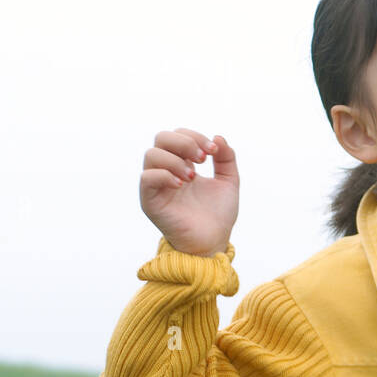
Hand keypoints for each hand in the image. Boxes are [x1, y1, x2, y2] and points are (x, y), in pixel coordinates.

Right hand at [140, 128, 239, 256]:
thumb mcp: (229, 181)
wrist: (213, 241)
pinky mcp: (150, 201)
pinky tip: (183, 185)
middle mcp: (166, 171)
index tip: (213, 151)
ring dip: (176, 160)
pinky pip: (147, 177)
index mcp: (183, 164)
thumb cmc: (219, 214)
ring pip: (151, 154)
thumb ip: (226, 158)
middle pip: (161, 138)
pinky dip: (165, 175)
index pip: (178, 135)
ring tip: (193, 177)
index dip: (195, 136)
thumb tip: (218, 137)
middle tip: (203, 159)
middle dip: (185, 142)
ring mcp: (157, 185)